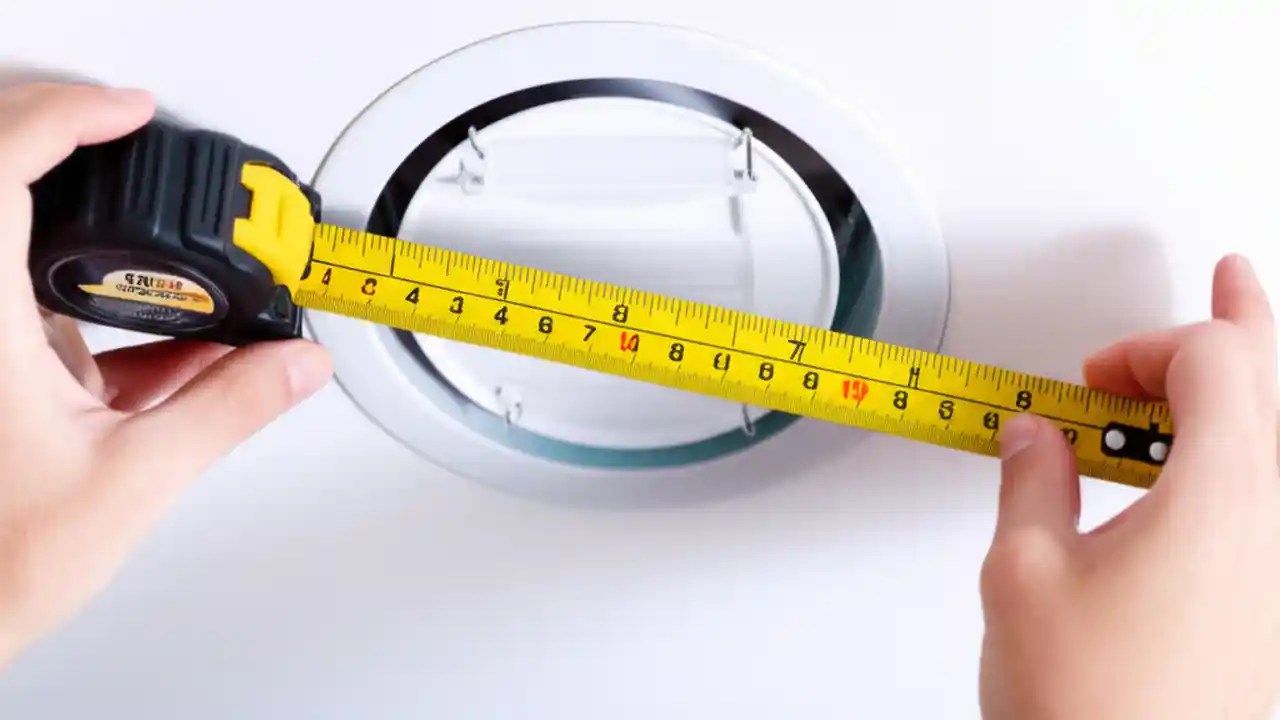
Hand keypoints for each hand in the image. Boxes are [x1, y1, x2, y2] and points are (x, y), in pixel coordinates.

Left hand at [0, 83, 331, 665]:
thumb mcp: (134, 480)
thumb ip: (228, 410)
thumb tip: (294, 365)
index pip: (3, 166)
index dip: (71, 116)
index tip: (132, 110)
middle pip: (23, 195)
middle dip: (104, 179)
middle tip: (157, 162)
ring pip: (44, 262)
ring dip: (121, 264)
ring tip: (194, 289)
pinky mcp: (4, 375)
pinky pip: (55, 319)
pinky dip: (119, 325)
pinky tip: (181, 357)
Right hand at [979, 254, 1278, 718]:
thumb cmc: (1096, 713)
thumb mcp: (1023, 576)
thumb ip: (1029, 484)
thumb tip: (1031, 440)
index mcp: (1224, 497)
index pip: (1215, 360)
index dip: (1145, 346)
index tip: (1089, 376)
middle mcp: (1276, 527)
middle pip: (1277, 385)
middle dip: (1246, 320)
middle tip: (1231, 274)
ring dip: (1252, 389)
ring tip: (1237, 349)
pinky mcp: (1273, 610)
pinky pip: (1272, 499)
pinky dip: (1247, 454)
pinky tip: (1211, 470)